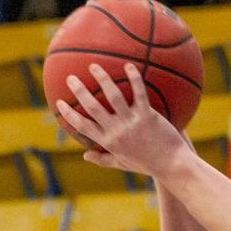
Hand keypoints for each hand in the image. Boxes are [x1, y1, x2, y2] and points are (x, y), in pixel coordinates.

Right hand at [54, 64, 186, 181]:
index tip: (58, 102)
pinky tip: (128, 65)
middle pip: (92, 108)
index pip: (82, 127)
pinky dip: (134, 78)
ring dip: (102, 80)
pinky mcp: (148, 116)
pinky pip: (139, 93)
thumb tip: (85, 156)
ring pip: (113, 97)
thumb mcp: (122, 163)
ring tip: (94, 66)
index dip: (68, 114)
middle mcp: (117, 131)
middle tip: (70, 78)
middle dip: (79, 92)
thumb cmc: (147, 164)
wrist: (171, 165)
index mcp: (108, 142)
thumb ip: (102, 159)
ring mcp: (132, 123)